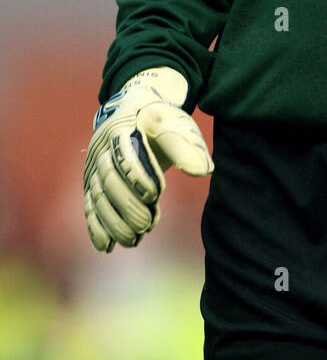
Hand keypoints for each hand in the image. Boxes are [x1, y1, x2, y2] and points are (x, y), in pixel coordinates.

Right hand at [83, 66, 212, 252]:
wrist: (135, 113)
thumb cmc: (159, 121)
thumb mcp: (174, 124)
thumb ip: (187, 147)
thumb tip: (203, 171)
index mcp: (122, 129)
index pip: (125, 155)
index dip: (138, 176)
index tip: (156, 195)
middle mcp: (103, 150)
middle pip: (108, 180)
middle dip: (126, 205)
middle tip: (146, 224)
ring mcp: (94, 169)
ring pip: (98, 197)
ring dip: (113, 222)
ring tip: (133, 240)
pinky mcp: (93, 186)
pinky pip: (90, 207)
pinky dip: (96, 228)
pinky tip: (106, 246)